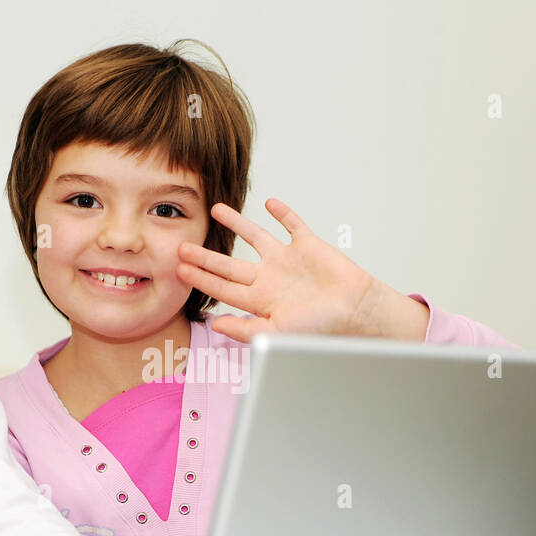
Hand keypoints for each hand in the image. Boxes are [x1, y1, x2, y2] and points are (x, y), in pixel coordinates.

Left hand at [176, 199, 428, 341]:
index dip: (201, 278)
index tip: (180, 269)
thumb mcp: (276, 333)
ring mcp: (287, 260)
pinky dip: (281, 213)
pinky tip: (269, 203)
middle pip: (230, 264)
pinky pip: (291, 225)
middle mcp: (270, 278)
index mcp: (261, 300)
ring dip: (237, 224)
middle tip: (182, 246)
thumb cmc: (321, 327)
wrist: (356, 311)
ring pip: (255, 237)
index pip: (223, 286)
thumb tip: (215, 325)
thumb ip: (244, 329)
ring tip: (217, 210)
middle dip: (205, 256)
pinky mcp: (307, 245)